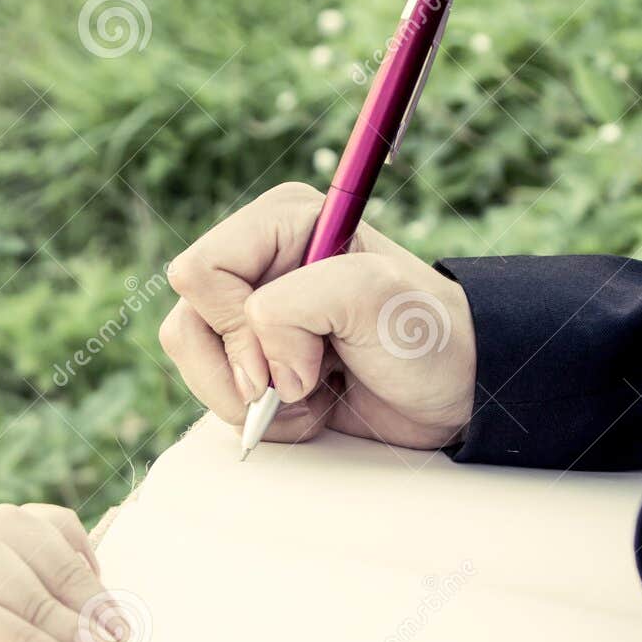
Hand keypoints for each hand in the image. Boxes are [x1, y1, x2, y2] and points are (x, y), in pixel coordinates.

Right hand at [159, 182, 475, 449]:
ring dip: (253, 401)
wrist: (455, 389)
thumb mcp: (372, 297)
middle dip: (243, 373)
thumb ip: (295, 308)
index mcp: (280, 222)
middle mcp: (258, 262)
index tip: (300, 358)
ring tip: (314, 394)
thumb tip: (258, 369)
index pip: (200, 271)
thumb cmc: (426, 335)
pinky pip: (217, 396)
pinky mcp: (256, 361)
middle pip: (187, 325)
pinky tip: (310, 407)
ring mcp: (252, 316)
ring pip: (194, 365)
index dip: (236, 325)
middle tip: (306, 382)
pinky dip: (263, 419)